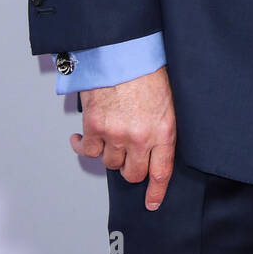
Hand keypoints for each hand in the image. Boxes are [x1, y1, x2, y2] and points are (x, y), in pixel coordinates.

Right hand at [70, 66, 175, 210]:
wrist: (123, 51)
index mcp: (164, 131)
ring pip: (110, 163)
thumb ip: (163, 124)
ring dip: (110, 154)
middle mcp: (140, 138)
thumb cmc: (148, 68)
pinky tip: (82, 139)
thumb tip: (157, 144)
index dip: (156, 191)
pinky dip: (82, 146)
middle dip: (131, 169)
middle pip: (133, 173)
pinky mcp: (94, 127)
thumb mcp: (169, 99)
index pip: (161, 172)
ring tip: (111, 136)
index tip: (152, 202)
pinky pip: (86, 150)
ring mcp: (115, 135)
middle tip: (129, 158)